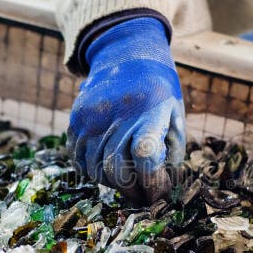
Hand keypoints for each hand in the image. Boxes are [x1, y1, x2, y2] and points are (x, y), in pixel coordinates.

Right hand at [68, 17, 185, 203]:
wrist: (126, 55)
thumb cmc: (159, 92)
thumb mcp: (175, 116)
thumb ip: (172, 152)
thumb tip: (161, 188)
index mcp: (149, 111)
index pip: (146, 154)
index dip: (151, 182)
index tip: (157, 195)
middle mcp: (117, 114)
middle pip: (117, 168)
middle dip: (132, 191)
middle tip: (142, 198)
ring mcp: (92, 117)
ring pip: (95, 168)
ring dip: (112, 184)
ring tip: (127, 182)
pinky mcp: (76, 119)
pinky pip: (78, 159)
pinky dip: (92, 171)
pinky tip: (106, 169)